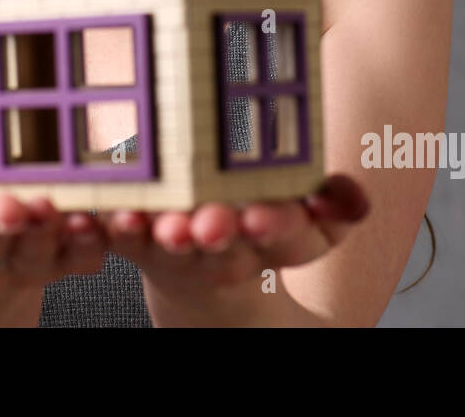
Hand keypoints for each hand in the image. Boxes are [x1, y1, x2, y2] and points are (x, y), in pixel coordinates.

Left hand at [98, 174, 369, 297]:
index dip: (278, 226)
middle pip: (222, 243)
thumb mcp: (306, 218)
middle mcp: (223, 250)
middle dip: (218, 232)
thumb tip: (354, 197)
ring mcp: (176, 245)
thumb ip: (334, 205)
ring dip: (163, 234)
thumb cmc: (255, 223)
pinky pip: (120, 236)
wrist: (199, 266)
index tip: (266, 216)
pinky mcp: (133, 239)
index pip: (286, 236)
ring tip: (159, 224)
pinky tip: (111, 213)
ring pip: (168, 244)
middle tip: (211, 225)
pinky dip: (113, 226)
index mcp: (271, 240)